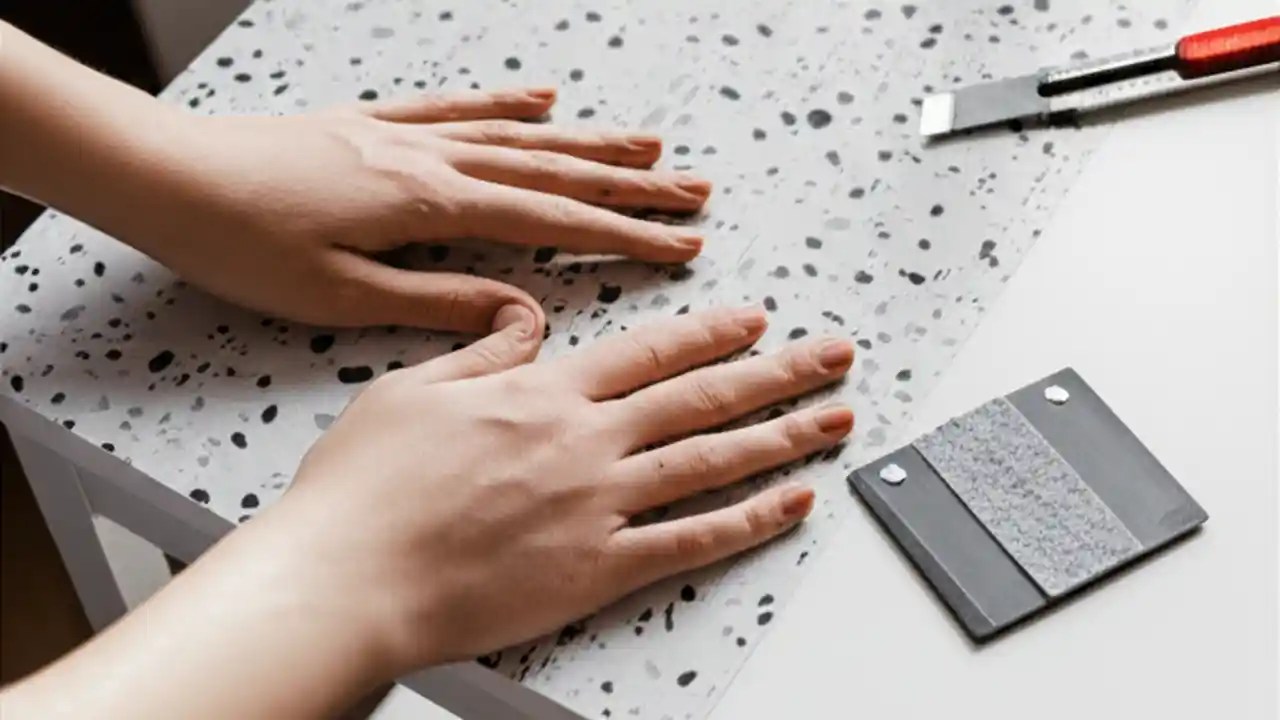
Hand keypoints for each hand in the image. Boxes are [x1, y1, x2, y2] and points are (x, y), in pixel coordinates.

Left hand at [129, 87, 710, 332]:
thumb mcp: (339, 295)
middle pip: (551, 171)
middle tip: (696, 194)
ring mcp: (404, 134)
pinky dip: (506, 104)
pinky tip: (543, 98)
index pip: (549, 221)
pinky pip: (457, 108)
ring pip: (517, 136)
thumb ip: (437, 302)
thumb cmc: (242, 245)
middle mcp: (430, 158)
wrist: (166, 177)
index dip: (623, 234)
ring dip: (588, 141)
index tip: (682, 245)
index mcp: (428, 205)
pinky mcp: (374, 124)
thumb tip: (521, 313)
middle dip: (631, 185)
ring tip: (651, 144)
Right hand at [275, 305, 854, 672]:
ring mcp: (600, 505)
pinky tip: (790, 502)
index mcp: (542, 393)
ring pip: (713, 460)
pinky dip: (749, 520)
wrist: (349, 577)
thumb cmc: (366, 490)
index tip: (755, 319)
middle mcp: (586, 441)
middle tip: (831, 355)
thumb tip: (524, 317)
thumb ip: (481, 347)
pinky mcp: (599, 568)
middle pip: (702, 397)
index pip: (650, 351)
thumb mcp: (412, 388)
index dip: (711, 331)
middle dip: (776, 371)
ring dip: (782, 435)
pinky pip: (692, 541)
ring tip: (834, 417)